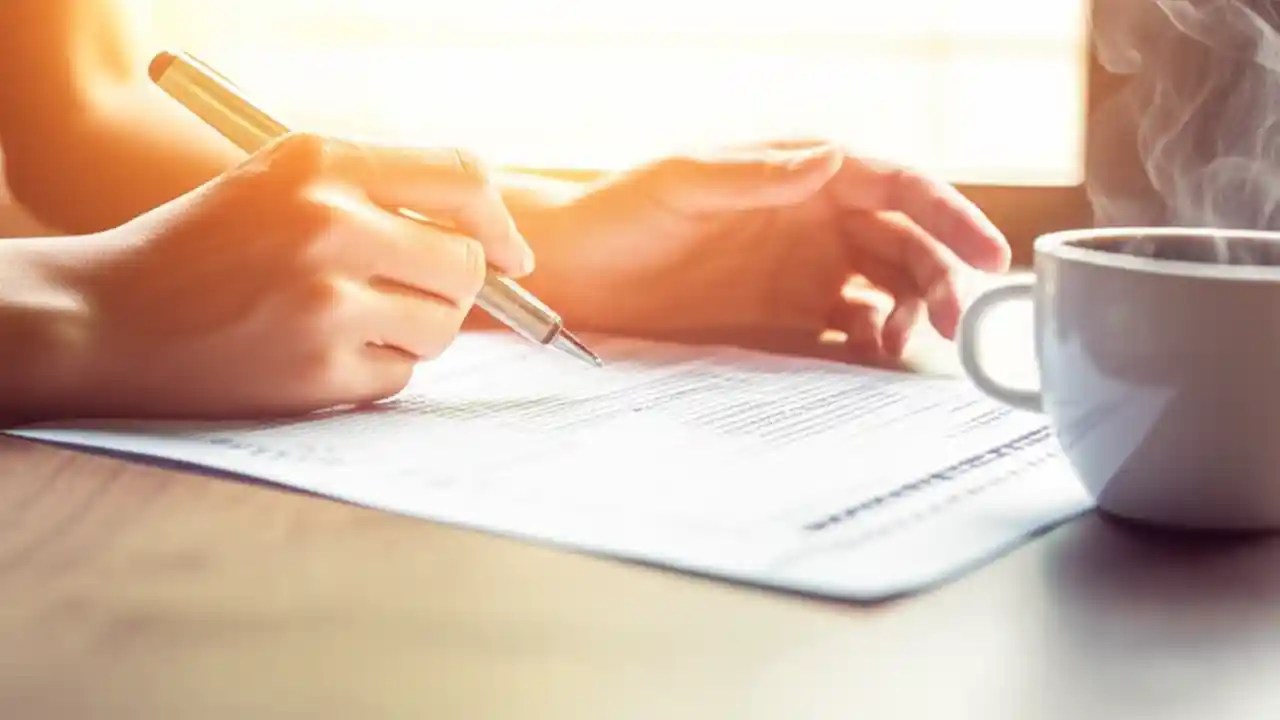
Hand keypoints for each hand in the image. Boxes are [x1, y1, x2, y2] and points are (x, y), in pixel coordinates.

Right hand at [17, 133, 533, 419]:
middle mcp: (328, 223)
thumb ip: (376, 195)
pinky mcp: (315, 371)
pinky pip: (398, 376)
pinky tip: (315, 356)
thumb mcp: (279, 186)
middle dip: (453, 290)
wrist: (105, 317)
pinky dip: (373, 372)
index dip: (500, 224)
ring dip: (412, 334)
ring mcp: (322, 301)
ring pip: (440, 327)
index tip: (512, 256)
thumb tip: (490, 243)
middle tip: (407, 299)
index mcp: (321, 162)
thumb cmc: (203, 249)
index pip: (462, 179)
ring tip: (346, 323)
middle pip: (466, 266)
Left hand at [518, 141, 1009, 363]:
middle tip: (951, 321)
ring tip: (902, 345)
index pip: (897, 186)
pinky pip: (849, 329)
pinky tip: (869, 357)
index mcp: (803, 175)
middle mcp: (815, 220)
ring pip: (887, 288)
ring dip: (911, 312)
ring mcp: (804, 270)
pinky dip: (872, 343)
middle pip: (905, 243)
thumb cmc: (622, 210)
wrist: (577, 272)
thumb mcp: (685, 184)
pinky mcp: (786, 317)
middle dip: (940, 276)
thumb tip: (833, 159)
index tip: (988, 254)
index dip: (950, 215)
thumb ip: (758, 175)